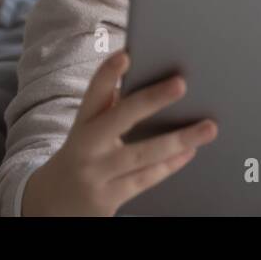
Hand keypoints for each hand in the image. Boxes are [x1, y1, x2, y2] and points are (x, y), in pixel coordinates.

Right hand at [21, 50, 217, 215]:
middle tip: (181, 83)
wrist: (52, 204)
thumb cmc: (83, 156)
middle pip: (120, 119)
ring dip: (178, 139)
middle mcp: (86, 148)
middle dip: (152, 100)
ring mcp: (96, 175)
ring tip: (208, 127)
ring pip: (142, 154)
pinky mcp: (107, 198)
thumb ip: (110, 108)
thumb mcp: (87, 131)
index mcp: (81, 124)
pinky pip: (145, 178)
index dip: (107, 74)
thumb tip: (150, 80)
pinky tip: (190, 151)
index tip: (125, 55)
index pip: (93, 94)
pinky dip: (170, 164)